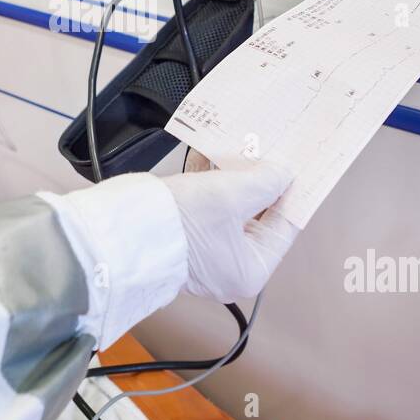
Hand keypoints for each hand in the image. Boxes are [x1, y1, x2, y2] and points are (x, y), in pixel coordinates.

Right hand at [161, 154, 298, 301]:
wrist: (121, 230)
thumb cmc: (177, 224)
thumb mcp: (231, 196)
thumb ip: (264, 183)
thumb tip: (282, 175)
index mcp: (248, 271)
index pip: (283, 228)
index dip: (292, 195)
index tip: (298, 170)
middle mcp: (228, 266)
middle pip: (257, 217)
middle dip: (260, 182)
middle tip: (270, 153)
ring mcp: (205, 251)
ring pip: (231, 208)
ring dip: (234, 177)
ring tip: (242, 148)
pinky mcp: (184, 234)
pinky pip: (207, 205)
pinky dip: (210, 181)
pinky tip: (212, 154)